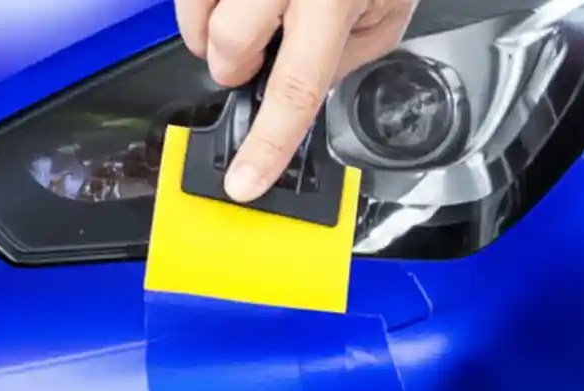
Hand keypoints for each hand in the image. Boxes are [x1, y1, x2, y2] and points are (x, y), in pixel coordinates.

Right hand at [175, 0, 418, 201]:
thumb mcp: (388, 7)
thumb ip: (347, 54)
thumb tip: (305, 88)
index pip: (296, 87)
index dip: (267, 142)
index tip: (244, 181)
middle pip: (227, 46)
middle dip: (234, 64)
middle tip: (256, 55)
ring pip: (195, 13)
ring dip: (209, 31)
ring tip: (243, 18)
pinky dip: (201, 3)